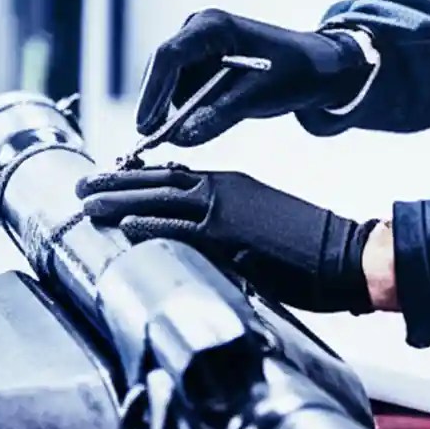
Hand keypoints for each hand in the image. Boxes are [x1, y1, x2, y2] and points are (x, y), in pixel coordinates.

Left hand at [77, 165, 377, 312]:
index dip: (137, 178)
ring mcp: (224, 210)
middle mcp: (222, 189)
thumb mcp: (260, 224)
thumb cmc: (310, 247)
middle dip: (115, 182)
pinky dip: (149, 225)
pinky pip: (180, 228)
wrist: (347, 252)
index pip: (174, 176)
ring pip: (160, 199)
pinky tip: (123, 226)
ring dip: (119, 200)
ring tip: (87, 201)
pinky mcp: (229, 236)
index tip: (109, 180)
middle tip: (82, 184)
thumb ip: (224, 229)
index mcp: (230, 185)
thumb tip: (198, 245)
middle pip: (158, 180)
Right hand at [136, 9, 371, 145]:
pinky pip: (183, 91)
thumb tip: (180, 138)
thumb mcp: (257, 96)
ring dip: (175, 111)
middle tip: (155, 140)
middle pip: (162, 71)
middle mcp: (199, 31)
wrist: (317, 68)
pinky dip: (187, 111)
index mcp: (212, 26)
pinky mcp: (202, 64)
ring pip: (170, 85)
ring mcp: (198, 47)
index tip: (145, 125)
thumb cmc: (295, 71)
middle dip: (158, 107)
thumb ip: (217, 116)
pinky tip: (200, 123)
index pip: (168, 57)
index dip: (152, 93)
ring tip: (190, 133)